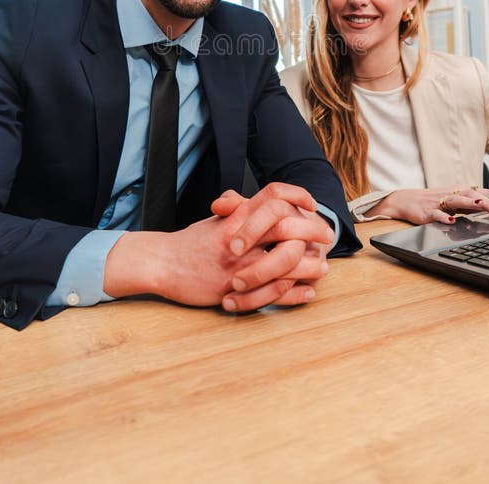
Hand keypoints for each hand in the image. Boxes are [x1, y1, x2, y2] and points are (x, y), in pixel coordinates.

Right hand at [103, 182, 332, 311]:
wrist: (162, 263)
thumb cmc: (190, 242)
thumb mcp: (217, 220)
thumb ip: (238, 209)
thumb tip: (254, 200)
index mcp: (238, 216)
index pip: (274, 195)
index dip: (297, 196)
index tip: (311, 205)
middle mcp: (242, 237)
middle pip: (288, 227)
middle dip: (313, 232)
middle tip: (326, 237)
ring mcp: (239, 264)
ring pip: (287, 262)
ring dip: (310, 265)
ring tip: (322, 267)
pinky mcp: (234, 288)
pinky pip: (273, 292)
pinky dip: (295, 293)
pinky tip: (307, 290)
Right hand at [373, 187, 488, 225]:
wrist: (407, 201)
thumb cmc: (434, 202)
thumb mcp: (457, 202)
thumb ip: (473, 205)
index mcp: (462, 191)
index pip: (486, 194)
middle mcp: (453, 194)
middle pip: (475, 194)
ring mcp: (440, 202)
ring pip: (458, 200)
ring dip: (470, 202)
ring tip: (482, 206)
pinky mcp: (428, 211)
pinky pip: (437, 214)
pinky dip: (444, 217)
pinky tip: (452, 221)